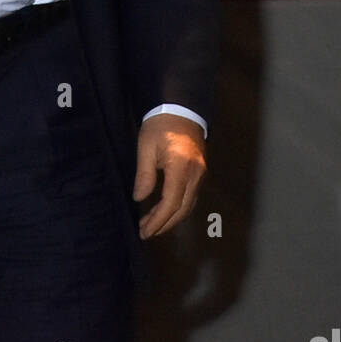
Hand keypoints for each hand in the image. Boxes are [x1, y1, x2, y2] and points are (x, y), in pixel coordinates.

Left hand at [133, 114, 206, 238]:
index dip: (158, 220)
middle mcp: (195, 174)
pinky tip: (164, 210)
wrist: (181, 109)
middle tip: (145, 232)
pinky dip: (178, 208)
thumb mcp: (146, 146)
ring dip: (171, 218)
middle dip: (164, 224)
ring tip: (151, 224)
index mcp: (181, 166)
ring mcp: (201, 174)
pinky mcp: (200, 173)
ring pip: (188, 205)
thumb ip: (144, 174)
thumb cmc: (160, 125)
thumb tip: (140, 199)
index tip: (144, 231)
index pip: (171, 202)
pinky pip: (191, 197)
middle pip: (182, 209)